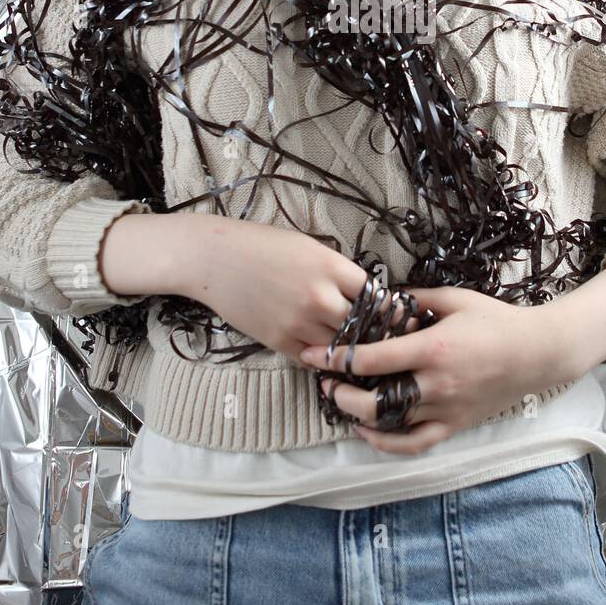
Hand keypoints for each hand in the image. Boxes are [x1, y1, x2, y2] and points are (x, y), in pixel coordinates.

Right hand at [176, 216, 390, 363]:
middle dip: (370, 332)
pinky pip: (313, 359)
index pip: (376, 296)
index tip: (391, 314)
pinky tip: (322, 350)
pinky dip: (321, 357)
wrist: (215, 259)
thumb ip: (337, 270)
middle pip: (362, 326)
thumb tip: (365, 292)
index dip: (385, 307)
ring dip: (346, 347)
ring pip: (339, 347)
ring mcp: (299, 323)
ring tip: (352, 346)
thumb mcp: (309, 246)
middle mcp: (319, 297)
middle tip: (378, 336)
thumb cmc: (262, 245)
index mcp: (331, 267)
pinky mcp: (279, 341)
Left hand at [299, 284, 562, 453]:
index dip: (338, 358)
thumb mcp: (456, 299)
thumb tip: (384, 298)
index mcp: (433, 348)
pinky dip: (387, 443)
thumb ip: (416, 298)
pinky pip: (415, 443)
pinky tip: (368, 431)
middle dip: (342, 395)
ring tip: (341, 404)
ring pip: (392, 426)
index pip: (373, 359)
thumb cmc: (497, 320)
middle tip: (325, 383)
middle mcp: (436, 384)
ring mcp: (446, 409)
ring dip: (359, 417)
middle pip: (375, 401)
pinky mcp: (455, 424)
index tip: (314, 355)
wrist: (538, 352)